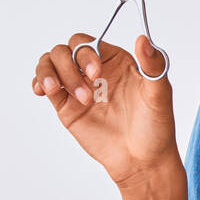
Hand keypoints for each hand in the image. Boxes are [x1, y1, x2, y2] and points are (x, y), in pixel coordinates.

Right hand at [32, 34, 180, 188]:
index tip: (97, 74)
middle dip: (69, 67)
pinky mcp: (66, 105)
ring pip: (51, 62)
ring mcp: (78, 86)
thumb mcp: (159, 94)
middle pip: (65, 50)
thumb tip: (143, 39)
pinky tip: (42, 90)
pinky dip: (39, 81)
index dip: (86, 53)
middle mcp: (95, 70)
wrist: (141, 160)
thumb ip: (153, 65)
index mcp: (116, 61)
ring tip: (57, 91)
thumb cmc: (154, 127)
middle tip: (86, 94)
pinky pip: (45, 85)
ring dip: (49, 73)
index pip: (89, 42)